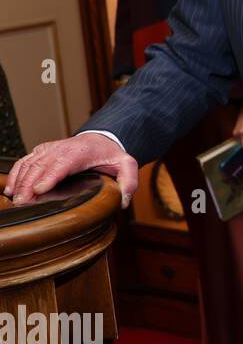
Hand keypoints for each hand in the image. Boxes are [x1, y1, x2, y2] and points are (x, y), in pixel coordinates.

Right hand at [3, 133, 138, 208]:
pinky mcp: (41, 152)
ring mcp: (49, 149)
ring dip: (20, 181)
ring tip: (15, 199)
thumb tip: (123, 201)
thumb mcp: (127, 165)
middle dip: (30, 184)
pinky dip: (16, 174)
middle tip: (23, 204)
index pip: (62, 164)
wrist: (100, 139)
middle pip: (41, 166)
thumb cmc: (111, 154)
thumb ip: (129, 181)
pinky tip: (11, 189)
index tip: (39, 190)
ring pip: (30, 163)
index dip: (49, 176)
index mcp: (80, 152)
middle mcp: (61, 148)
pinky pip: (24, 161)